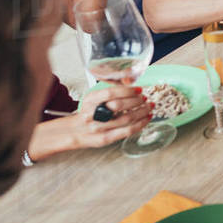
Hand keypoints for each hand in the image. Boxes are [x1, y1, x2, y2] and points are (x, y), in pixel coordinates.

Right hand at [26, 85, 151, 160]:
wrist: (72, 131)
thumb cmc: (87, 112)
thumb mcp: (94, 98)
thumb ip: (110, 90)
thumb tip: (131, 82)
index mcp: (89, 100)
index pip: (110, 93)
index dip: (127, 90)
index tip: (139, 89)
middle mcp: (92, 114)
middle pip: (118, 106)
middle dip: (136, 101)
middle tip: (146, 98)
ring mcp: (98, 128)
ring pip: (125, 119)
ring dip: (142, 112)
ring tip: (149, 107)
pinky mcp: (104, 139)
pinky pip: (126, 132)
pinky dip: (140, 124)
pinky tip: (146, 119)